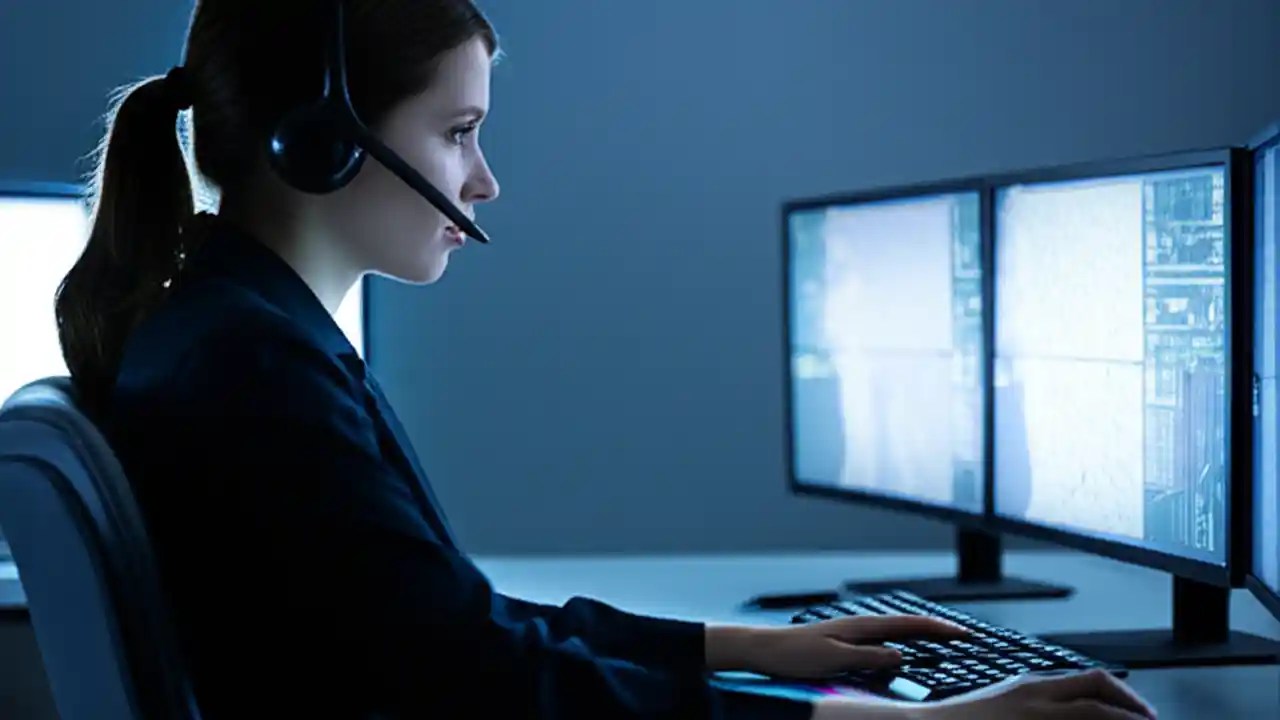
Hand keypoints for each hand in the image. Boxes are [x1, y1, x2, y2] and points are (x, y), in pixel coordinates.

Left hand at [736, 615, 968, 679]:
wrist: (764, 649)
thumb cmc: (794, 654)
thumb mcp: (833, 659)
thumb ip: (868, 657)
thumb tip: (901, 656)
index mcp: (860, 627)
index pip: (907, 625)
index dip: (937, 629)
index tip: (963, 633)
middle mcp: (859, 625)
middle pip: (906, 624)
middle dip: (936, 629)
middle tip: (964, 637)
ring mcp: (852, 632)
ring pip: (896, 630)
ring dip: (921, 633)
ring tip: (943, 640)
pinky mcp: (844, 642)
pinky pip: (882, 639)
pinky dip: (902, 640)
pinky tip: (903, 650)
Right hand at [812, 668, 1157, 719]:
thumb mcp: (1003, 704)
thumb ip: (1035, 705)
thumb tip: (1067, 709)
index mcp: (1031, 686)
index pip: (1094, 681)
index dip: (1126, 697)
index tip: (1142, 714)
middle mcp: (1036, 699)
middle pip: (1101, 696)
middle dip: (1134, 711)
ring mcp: (1032, 718)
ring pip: (1094, 715)